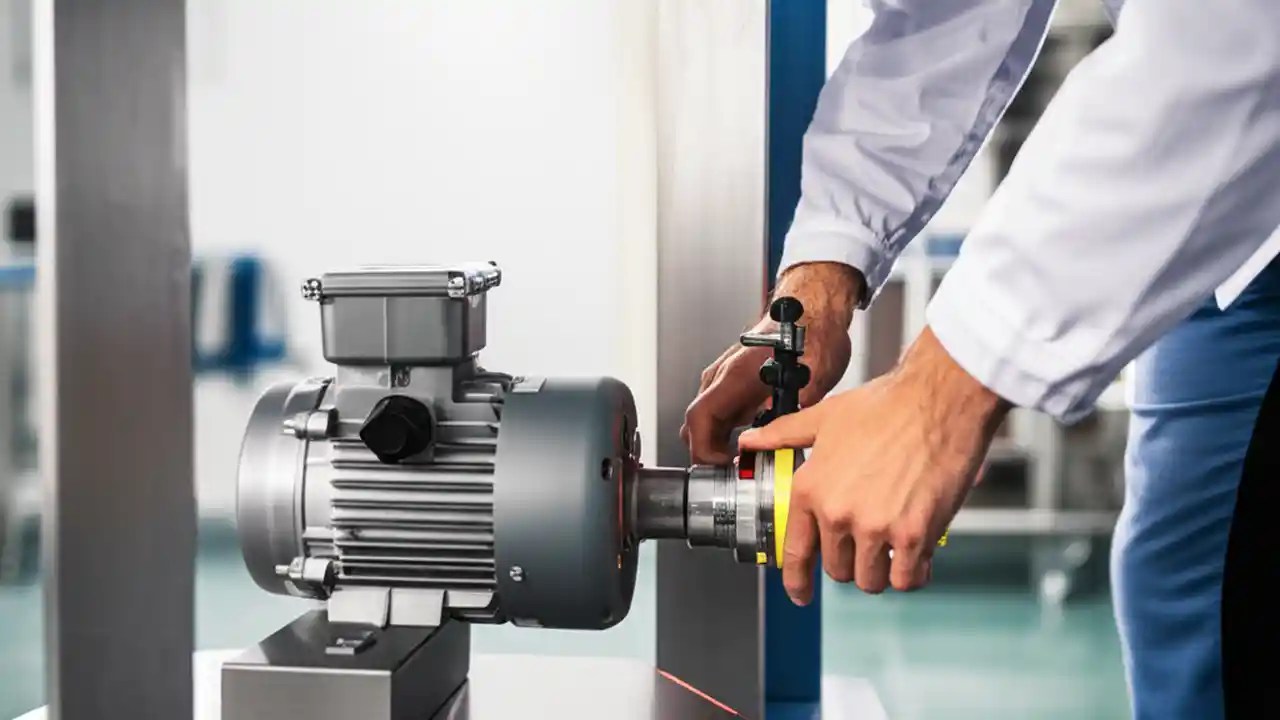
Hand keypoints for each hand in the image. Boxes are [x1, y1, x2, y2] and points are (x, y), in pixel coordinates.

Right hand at [681, 262, 862, 464]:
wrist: (813, 310)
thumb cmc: (811, 333)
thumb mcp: (816, 374)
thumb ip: (799, 403)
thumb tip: (789, 430)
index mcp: (735, 374)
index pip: (699, 417)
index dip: (704, 449)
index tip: (723, 466)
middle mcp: (723, 376)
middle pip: (695, 424)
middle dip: (708, 453)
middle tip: (734, 473)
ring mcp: (725, 379)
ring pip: (705, 420)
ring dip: (717, 444)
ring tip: (744, 463)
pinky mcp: (733, 383)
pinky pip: (718, 414)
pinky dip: (726, 434)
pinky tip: (749, 443)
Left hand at [739, 326, 1009, 603]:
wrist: (939, 399)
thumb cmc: (887, 405)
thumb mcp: (824, 418)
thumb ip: (784, 435)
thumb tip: (750, 442)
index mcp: (811, 489)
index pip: (796, 552)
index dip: (797, 581)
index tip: (801, 594)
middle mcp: (837, 512)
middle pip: (838, 570)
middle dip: (853, 562)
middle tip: (871, 542)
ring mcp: (875, 526)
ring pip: (872, 579)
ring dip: (883, 570)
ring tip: (896, 546)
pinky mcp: (913, 534)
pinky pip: (907, 578)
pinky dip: (913, 572)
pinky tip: (918, 553)